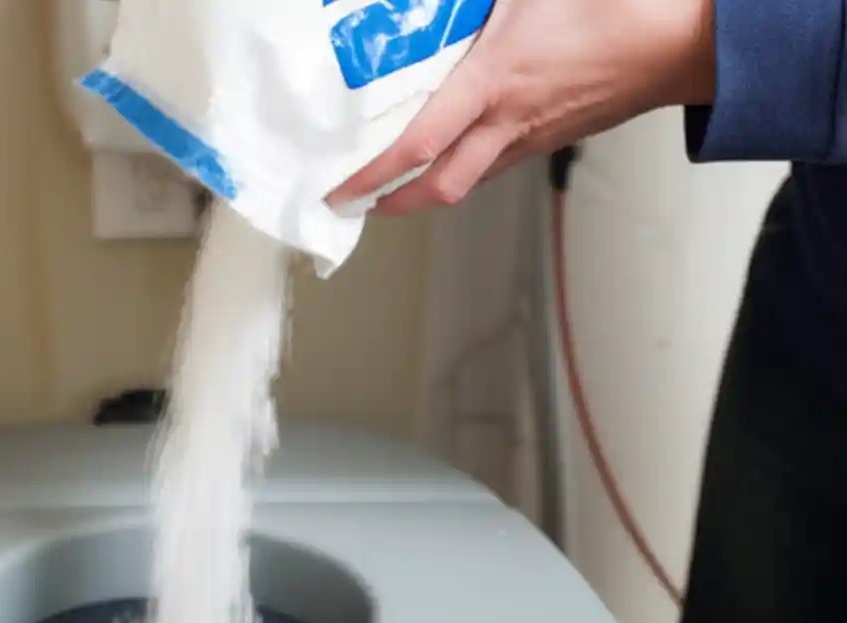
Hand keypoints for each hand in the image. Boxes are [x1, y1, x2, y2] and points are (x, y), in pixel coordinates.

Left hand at [328, 0, 715, 213]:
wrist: (679, 42)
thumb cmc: (614, 7)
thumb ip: (471, 2)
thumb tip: (444, 1)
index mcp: (494, 82)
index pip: (418, 144)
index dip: (373, 173)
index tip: (341, 187)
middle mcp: (507, 122)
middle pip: (438, 189)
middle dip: (390, 204)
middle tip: (353, 202)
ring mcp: (530, 137)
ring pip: (465, 182)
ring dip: (422, 192)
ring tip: (386, 185)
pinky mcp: (547, 139)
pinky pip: (492, 166)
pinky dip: (460, 169)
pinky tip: (446, 155)